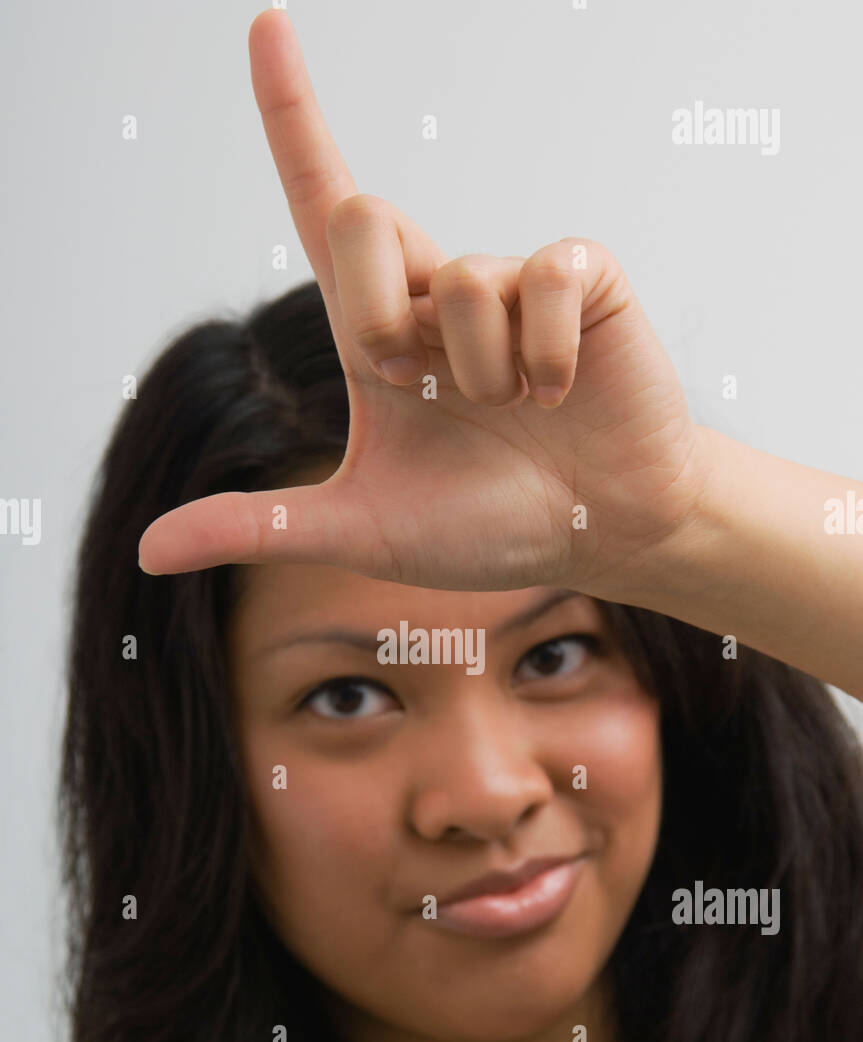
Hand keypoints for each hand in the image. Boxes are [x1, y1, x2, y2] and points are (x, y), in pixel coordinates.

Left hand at [138, 8, 705, 597]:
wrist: (596, 536)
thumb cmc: (485, 527)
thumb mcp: (359, 531)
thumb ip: (260, 525)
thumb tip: (147, 547)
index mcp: (378, 332)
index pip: (323, 204)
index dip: (292, 116)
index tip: (266, 24)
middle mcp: (435, 291)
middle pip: (363, 217)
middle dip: (378, 315)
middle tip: (424, 384)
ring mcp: (509, 281)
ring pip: (459, 278)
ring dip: (483, 375)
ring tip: (520, 414)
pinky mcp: (580, 280)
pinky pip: (543, 276)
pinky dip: (545, 355)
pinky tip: (563, 392)